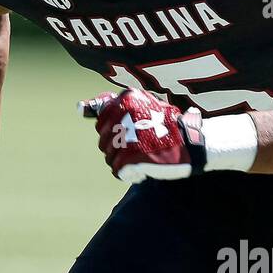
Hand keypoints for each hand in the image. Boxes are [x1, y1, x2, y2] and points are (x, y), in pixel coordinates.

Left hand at [80, 88, 206, 182]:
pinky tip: (146, 169)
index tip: (132, 134)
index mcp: (127, 99)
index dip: (115, 133)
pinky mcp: (134, 157)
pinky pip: (119, 171)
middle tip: (141, 148)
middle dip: (119, 149)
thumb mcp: (141, 108)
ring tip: (145, 158)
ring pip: (110, 158)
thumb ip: (109, 106)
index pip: (101, 121)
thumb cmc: (168, 127)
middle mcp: (125, 115)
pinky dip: (131, 174)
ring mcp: (128, 137)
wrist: (194, 145)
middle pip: (103, 141)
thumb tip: (78, 108)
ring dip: (125, 163)